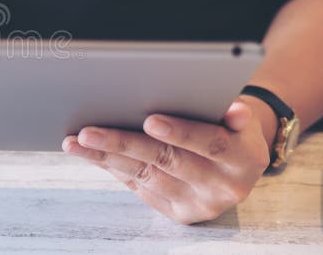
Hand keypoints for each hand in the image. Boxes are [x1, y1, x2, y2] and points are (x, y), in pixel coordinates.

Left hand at [63, 102, 271, 223]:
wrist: (239, 164)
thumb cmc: (230, 126)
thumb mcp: (240, 115)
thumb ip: (233, 112)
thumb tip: (233, 109)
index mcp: (245, 158)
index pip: (211, 144)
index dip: (182, 132)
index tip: (150, 120)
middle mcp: (224, 187)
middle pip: (168, 162)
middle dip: (124, 144)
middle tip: (90, 132)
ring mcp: (199, 203)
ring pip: (146, 176)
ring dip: (106, 157)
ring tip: (77, 142)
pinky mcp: (178, 212)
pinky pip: (139, 186)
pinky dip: (112, 167)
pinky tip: (89, 153)